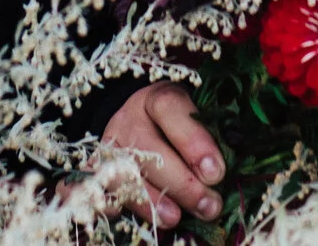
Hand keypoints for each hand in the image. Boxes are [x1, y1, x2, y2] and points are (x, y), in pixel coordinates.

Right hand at [103, 82, 223, 227]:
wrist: (138, 121)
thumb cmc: (180, 124)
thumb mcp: (196, 118)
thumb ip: (209, 139)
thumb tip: (220, 176)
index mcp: (158, 98)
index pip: (171, 110)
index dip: (193, 141)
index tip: (216, 173)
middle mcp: (130, 119)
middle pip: (150, 150)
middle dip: (183, 184)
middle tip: (209, 206)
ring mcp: (110, 145)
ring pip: (126, 174)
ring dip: (153, 200)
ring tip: (176, 218)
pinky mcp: (97, 169)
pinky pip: (101, 189)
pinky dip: (118, 204)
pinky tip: (138, 216)